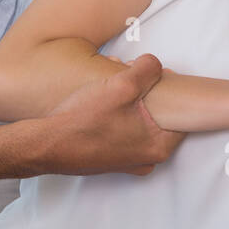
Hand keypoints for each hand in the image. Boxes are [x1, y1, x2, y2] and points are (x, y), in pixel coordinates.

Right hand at [41, 54, 184, 176]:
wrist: (46, 145)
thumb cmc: (84, 120)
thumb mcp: (122, 85)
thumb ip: (148, 70)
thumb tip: (156, 65)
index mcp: (159, 146)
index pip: (182, 114)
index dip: (169, 89)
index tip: (157, 75)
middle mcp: (147, 159)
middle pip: (159, 117)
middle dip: (146, 93)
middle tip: (128, 75)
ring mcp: (128, 162)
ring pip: (140, 123)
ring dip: (129, 103)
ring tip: (111, 86)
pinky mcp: (110, 160)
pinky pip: (124, 133)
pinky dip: (117, 117)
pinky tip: (100, 102)